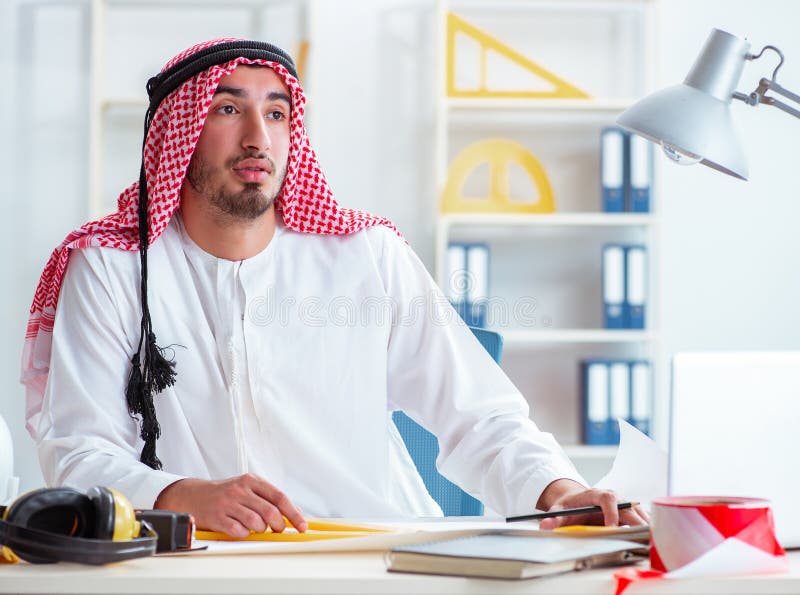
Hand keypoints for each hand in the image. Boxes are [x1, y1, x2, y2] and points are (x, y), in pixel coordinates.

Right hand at [154, 473, 306, 537]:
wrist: (194, 496)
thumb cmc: (225, 493)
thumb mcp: (248, 488)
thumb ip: (270, 498)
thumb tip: (295, 511)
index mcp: (252, 481)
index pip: (280, 497)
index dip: (294, 513)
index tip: (302, 525)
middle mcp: (240, 490)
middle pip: (270, 512)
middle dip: (279, 525)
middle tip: (277, 529)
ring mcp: (228, 504)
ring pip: (257, 523)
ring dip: (261, 530)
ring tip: (256, 527)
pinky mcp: (217, 518)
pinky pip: (240, 531)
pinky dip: (245, 534)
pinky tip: (242, 529)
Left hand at [535, 479, 648, 528]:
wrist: (574, 499)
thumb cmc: (569, 505)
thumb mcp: (558, 510)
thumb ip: (553, 518)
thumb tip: (545, 525)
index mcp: (596, 494)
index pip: (608, 499)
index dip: (611, 513)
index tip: (610, 528)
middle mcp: (613, 497)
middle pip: (628, 507)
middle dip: (635, 522)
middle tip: (640, 538)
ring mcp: (622, 504)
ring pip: (638, 512)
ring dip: (645, 525)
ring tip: (652, 540)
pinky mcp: (628, 512)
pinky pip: (641, 518)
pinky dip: (647, 526)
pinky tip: (653, 537)